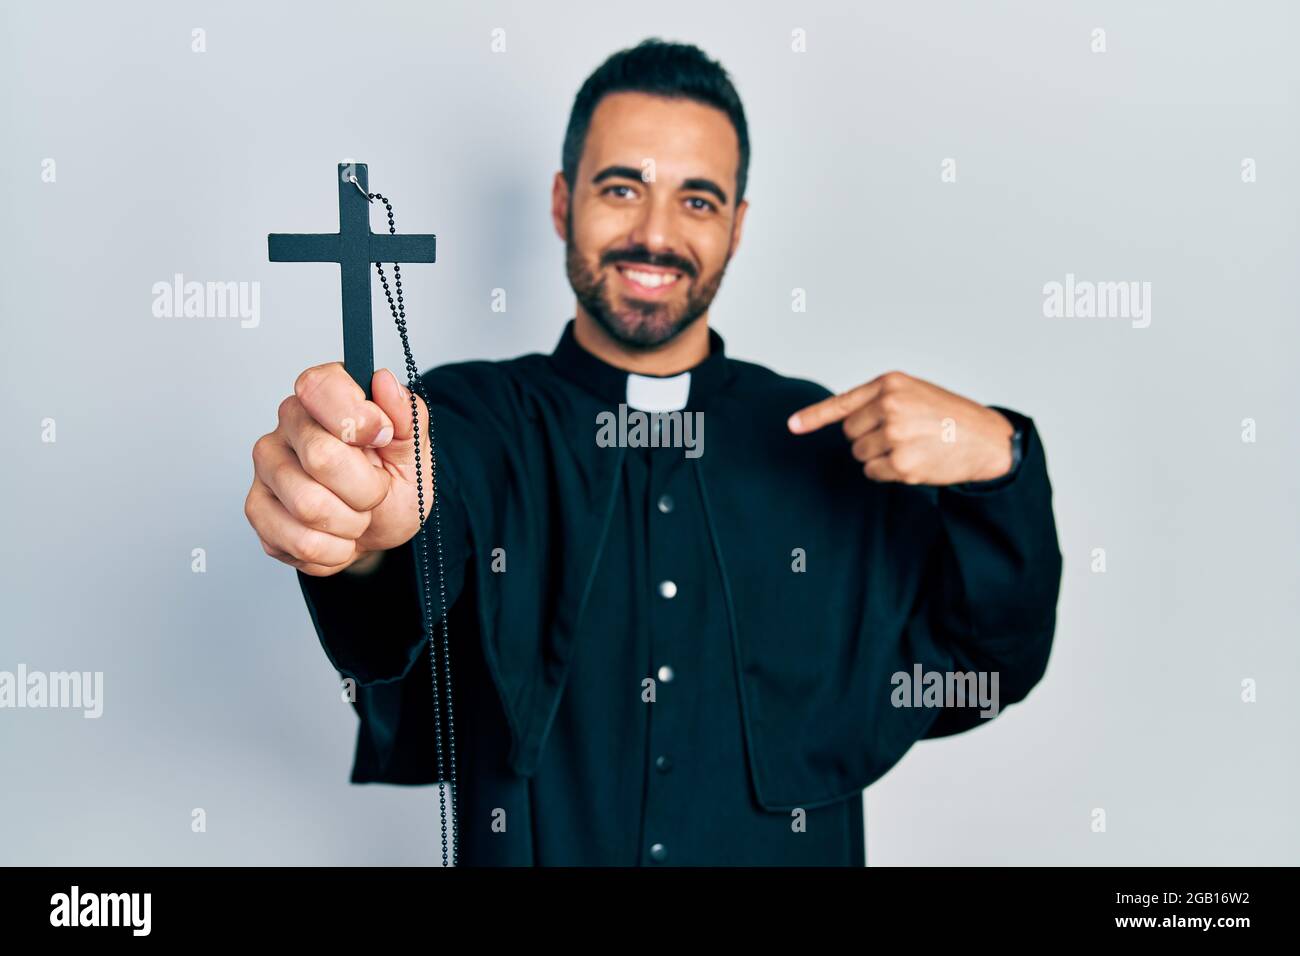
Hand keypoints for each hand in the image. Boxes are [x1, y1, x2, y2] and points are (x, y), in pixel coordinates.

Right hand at [245, 364, 431, 575]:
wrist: (379, 528)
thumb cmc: (392, 481)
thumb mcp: (413, 449)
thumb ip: (406, 415)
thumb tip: (385, 382)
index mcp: (326, 394)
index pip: (319, 388)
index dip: (357, 420)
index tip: (382, 438)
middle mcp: (288, 423)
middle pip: (320, 456)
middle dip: (366, 488)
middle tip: (375, 490)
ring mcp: (267, 466)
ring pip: (309, 505)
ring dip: (352, 522)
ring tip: (357, 513)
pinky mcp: (257, 509)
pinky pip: (300, 541)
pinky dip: (335, 549)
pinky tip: (338, 534)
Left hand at [787, 371, 1013, 484]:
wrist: (986, 439)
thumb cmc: (947, 416)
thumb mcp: (913, 392)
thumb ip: (879, 400)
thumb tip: (842, 423)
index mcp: (890, 384)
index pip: (843, 403)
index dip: (813, 417)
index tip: (792, 426)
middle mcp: (890, 406)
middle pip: (850, 433)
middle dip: (868, 437)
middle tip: (900, 434)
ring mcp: (894, 435)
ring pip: (860, 454)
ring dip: (879, 455)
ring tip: (911, 446)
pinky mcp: (901, 463)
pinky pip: (873, 472)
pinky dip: (888, 472)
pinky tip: (914, 460)